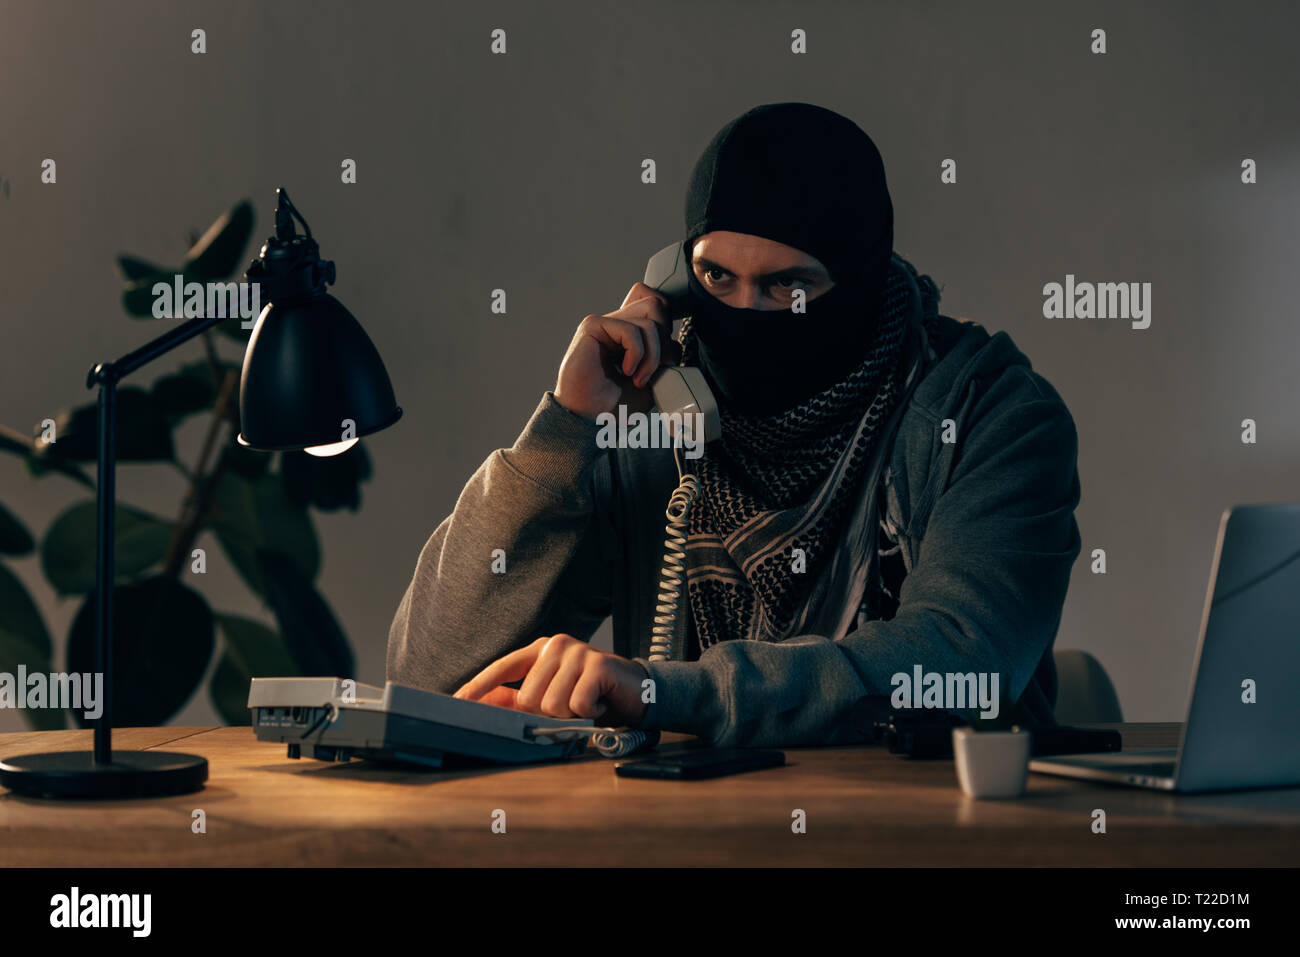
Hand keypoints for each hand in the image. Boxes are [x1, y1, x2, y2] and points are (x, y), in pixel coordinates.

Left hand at [453, 634, 650, 725]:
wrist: (637, 692)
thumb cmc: (590, 694)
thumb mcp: (552, 695)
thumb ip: (519, 698)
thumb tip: (484, 707)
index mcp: (540, 650)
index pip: (502, 667)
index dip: (479, 686)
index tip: (457, 701)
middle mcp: (556, 645)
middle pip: (527, 697)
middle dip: (547, 712)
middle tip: (570, 705)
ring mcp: (577, 652)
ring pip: (551, 704)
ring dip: (570, 714)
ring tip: (586, 702)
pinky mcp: (598, 665)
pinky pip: (577, 705)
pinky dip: (589, 712)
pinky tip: (599, 702)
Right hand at [553, 282, 680, 420]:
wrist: (590, 420)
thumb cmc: (614, 406)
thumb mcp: (651, 382)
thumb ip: (662, 359)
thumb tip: (674, 345)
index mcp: (627, 336)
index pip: (656, 309)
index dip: (669, 331)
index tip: (666, 363)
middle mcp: (615, 326)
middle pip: (656, 305)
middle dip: (665, 338)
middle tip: (659, 367)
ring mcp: (604, 324)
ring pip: (649, 319)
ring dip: (652, 354)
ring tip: (639, 378)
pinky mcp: (592, 326)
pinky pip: (631, 330)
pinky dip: (637, 354)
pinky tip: (627, 371)